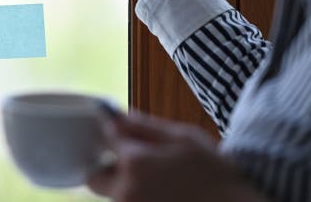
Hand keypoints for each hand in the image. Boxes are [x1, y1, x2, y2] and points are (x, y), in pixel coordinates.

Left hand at [88, 113, 267, 201]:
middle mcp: (126, 191)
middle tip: (139, 165)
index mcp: (134, 162)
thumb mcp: (183, 137)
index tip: (125, 138)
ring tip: (162, 183)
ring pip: (114, 195)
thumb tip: (112, 117)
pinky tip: (166, 196)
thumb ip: (142, 125)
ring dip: (126, 186)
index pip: (105, 141)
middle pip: (96, 178)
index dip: (115, 137)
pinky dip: (139, 199)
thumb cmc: (214, 174)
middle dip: (111, 169)